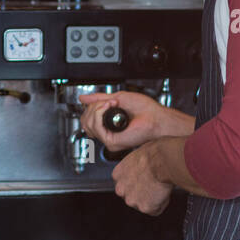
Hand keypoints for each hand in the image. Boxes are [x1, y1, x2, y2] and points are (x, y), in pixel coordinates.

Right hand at [78, 90, 193, 153]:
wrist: (156, 117)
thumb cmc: (145, 109)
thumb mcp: (117, 98)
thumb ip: (99, 99)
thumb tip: (83, 98)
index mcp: (108, 125)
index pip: (86, 120)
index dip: (90, 108)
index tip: (103, 101)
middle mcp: (107, 133)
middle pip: (84, 122)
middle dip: (93, 107)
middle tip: (107, 102)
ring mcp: (109, 138)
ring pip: (88, 124)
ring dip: (97, 109)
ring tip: (111, 104)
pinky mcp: (112, 142)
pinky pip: (96, 128)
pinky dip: (100, 114)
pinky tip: (110, 108)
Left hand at [111, 142, 173, 216]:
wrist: (163, 161)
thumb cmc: (154, 154)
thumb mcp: (137, 156)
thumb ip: (134, 167)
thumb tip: (142, 168)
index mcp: (118, 175)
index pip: (125, 185)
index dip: (138, 183)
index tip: (146, 180)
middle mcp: (121, 189)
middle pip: (133, 197)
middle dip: (143, 194)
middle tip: (155, 184)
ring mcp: (132, 200)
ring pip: (144, 204)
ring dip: (153, 199)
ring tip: (160, 187)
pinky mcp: (145, 207)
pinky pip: (155, 210)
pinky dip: (162, 203)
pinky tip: (164, 192)